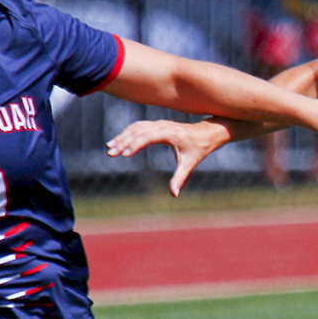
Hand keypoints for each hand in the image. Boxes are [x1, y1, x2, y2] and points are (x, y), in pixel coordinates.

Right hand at [106, 119, 232, 197]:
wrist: (206, 133)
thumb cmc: (199, 149)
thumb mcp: (190, 164)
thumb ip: (180, 178)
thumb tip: (174, 194)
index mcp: (170, 133)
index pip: (147, 137)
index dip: (135, 145)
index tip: (124, 154)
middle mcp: (162, 126)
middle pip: (138, 131)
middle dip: (124, 142)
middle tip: (111, 153)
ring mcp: (159, 123)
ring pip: (136, 128)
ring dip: (123, 136)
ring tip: (110, 147)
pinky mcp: (157, 124)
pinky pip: (139, 127)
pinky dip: (127, 133)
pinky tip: (119, 141)